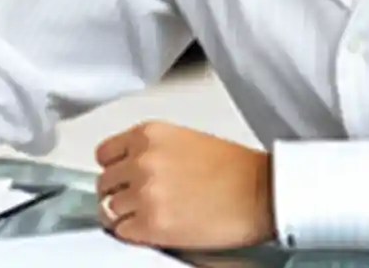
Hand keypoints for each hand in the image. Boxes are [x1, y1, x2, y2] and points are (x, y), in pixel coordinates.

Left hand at [94, 121, 273, 249]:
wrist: (263, 192)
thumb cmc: (237, 170)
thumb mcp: (185, 140)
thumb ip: (152, 151)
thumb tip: (130, 169)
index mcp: (149, 134)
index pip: (104, 154)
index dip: (114, 170)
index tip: (121, 178)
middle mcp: (142, 160)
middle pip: (104, 183)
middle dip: (118, 194)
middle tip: (137, 201)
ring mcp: (144, 192)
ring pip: (109, 210)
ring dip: (124, 216)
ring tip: (146, 217)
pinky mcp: (152, 224)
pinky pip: (122, 233)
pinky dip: (133, 234)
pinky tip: (152, 230)